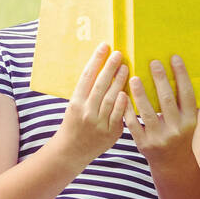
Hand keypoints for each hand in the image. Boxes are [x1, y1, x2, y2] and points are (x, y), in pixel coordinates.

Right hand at [55, 42, 129, 165]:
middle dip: (110, 67)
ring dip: (120, 81)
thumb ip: (87, 93)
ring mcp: (98, 123)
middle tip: (119, 53)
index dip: (96, 61)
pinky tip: (128, 91)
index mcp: (75, 103)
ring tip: (126, 68)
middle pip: (100, 85)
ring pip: (111, 98)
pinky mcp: (110, 133)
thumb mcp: (74, 107)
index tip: (104, 47)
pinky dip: (123, 103)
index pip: (87, 77)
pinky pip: (119, 115)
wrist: (71, 151)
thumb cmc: (73, 125)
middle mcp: (86, 111)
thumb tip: (101, 72)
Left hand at [123, 55, 197, 164]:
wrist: (173, 163)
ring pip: (148, 112)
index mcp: (190, 121)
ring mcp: (159, 137)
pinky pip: (133, 123)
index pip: (188, 95)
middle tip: (152, 62)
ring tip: (133, 77)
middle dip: (160, 80)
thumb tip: (179, 72)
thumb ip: (184, 103)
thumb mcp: (188, 121)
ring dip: (140, 93)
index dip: (182, 76)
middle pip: (167, 101)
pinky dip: (127, 109)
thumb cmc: (179, 134)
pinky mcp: (143, 143)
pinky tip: (122, 95)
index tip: (174, 58)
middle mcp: (177, 129)